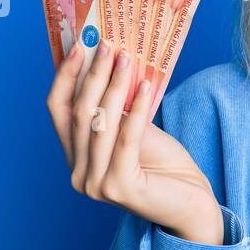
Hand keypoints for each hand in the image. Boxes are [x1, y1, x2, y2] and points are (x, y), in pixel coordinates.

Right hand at [46, 40, 224, 245]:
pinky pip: (126, 139)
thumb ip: (115, 108)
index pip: (58, 110)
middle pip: (79, 113)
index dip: (65, 76)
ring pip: (100, 124)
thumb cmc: (164, 166)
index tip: (79, 46)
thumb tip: (109, 60)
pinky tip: (147, 87)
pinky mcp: (121, 188)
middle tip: (108, 45)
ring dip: (115, 86)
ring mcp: (96, 184)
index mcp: (76, 158)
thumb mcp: (134, 130)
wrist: (191, 204)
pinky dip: (137, 110)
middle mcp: (79, 174)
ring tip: (129, 59)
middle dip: (94, 75)